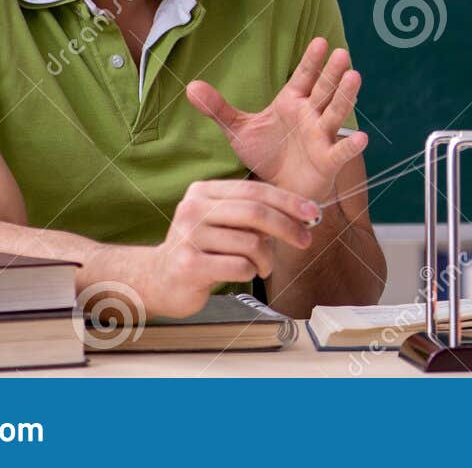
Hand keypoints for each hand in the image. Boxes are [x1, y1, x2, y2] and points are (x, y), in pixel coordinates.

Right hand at [135, 179, 319, 318]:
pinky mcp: (189, 264)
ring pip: (251, 243)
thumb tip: (304, 214)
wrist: (158, 280)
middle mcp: (193, 209)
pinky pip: (240, 266)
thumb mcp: (223, 223)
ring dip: (266, 259)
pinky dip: (251, 272)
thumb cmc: (202, 250)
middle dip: (288, 227)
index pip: (255, 190)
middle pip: (255, 213)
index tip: (313, 213)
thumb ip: (254, 214)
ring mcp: (188, 236)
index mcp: (203, 191)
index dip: (288, 201)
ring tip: (261, 266)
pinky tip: (242, 273)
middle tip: (305, 240)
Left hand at [185, 37, 368, 202]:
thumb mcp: (238, 130)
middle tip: (342, 53)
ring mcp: (322, 136)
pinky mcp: (328, 161)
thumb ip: (218, 108)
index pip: (303, 76)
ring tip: (355, 77)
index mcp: (292, 102)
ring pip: (335, 113)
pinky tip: (361, 138)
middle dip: (333, 72)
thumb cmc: (265, 154)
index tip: (319, 41)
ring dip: (345, 96)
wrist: (276, 189)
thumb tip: (190, 86)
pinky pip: (341, 152)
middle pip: (324, 89)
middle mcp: (311, 115)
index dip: (311, 60)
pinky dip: (351, 146)